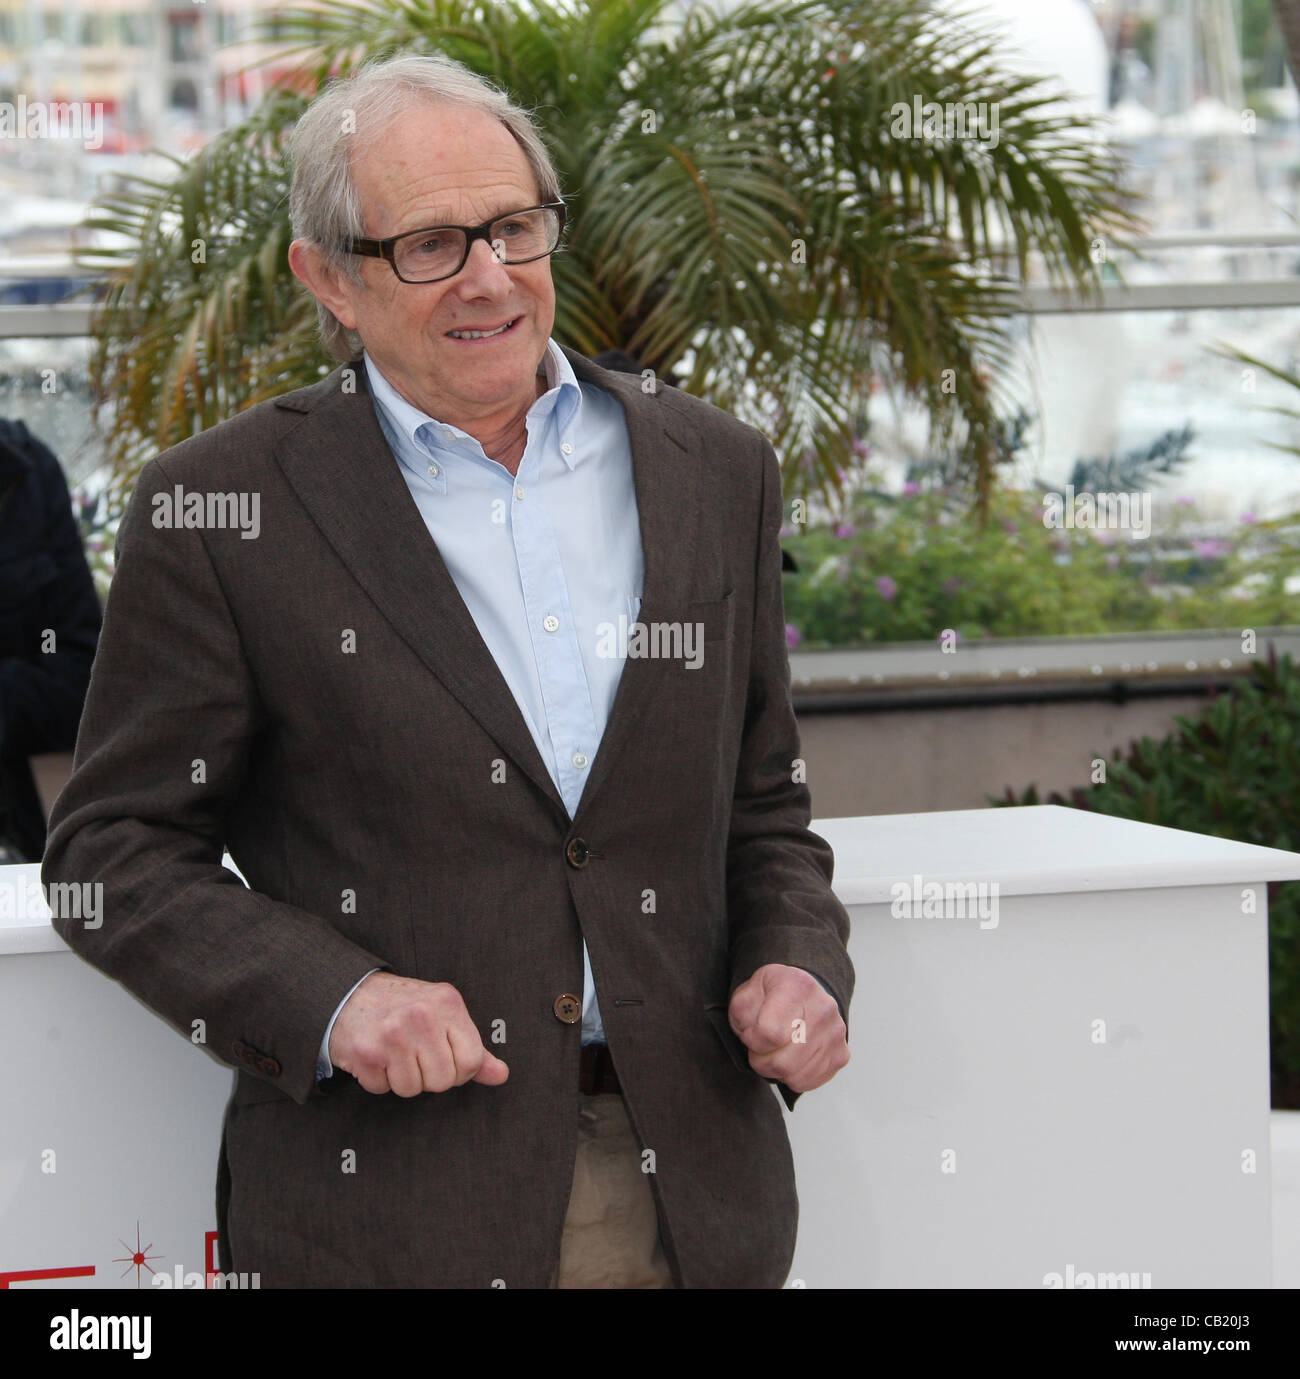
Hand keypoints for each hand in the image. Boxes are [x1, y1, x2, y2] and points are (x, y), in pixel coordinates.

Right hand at [327, 971, 508, 1095]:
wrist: (350, 994)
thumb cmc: (403, 1006)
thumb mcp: (444, 1015)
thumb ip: (473, 1047)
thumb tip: (501, 1075)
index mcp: (447, 1003)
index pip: (472, 1061)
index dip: (459, 1070)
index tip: (444, 1059)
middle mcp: (421, 1016)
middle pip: (443, 1081)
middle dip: (429, 1076)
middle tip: (415, 1055)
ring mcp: (393, 1034)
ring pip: (413, 1089)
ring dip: (402, 1079)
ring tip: (395, 1053)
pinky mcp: (367, 1053)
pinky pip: (383, 1089)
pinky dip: (379, 1080)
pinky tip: (377, 1056)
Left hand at [727, 963, 848, 1092]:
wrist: (801, 994)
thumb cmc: (771, 995)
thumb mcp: (747, 993)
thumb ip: (743, 1013)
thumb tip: (756, 1035)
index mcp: (798, 987)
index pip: (769, 1033)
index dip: (751, 1039)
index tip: (751, 1031)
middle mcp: (823, 1009)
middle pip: (781, 1062)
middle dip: (760, 1060)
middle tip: (760, 1047)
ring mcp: (836, 1034)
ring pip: (793, 1076)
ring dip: (775, 1070)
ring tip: (775, 1050)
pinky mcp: (841, 1055)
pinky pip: (807, 1082)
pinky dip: (791, 1076)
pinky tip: (790, 1056)